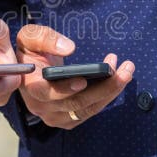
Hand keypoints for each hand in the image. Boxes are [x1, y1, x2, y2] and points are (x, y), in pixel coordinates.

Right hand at [16, 25, 134, 129]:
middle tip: (125, 68)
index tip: (84, 79)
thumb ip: (45, 39)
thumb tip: (69, 48)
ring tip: (126, 71)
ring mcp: (55, 116)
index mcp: (30, 87)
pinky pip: (91, 111)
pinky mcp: (68, 119)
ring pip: (88, 109)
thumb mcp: (29, 37)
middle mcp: (41, 107)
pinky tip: (118, 80)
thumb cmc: (30, 51)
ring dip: (111, 91)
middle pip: (76, 103)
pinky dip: (107, 96)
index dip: (65, 89)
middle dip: (105, 86)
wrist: (30, 69)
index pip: (47, 93)